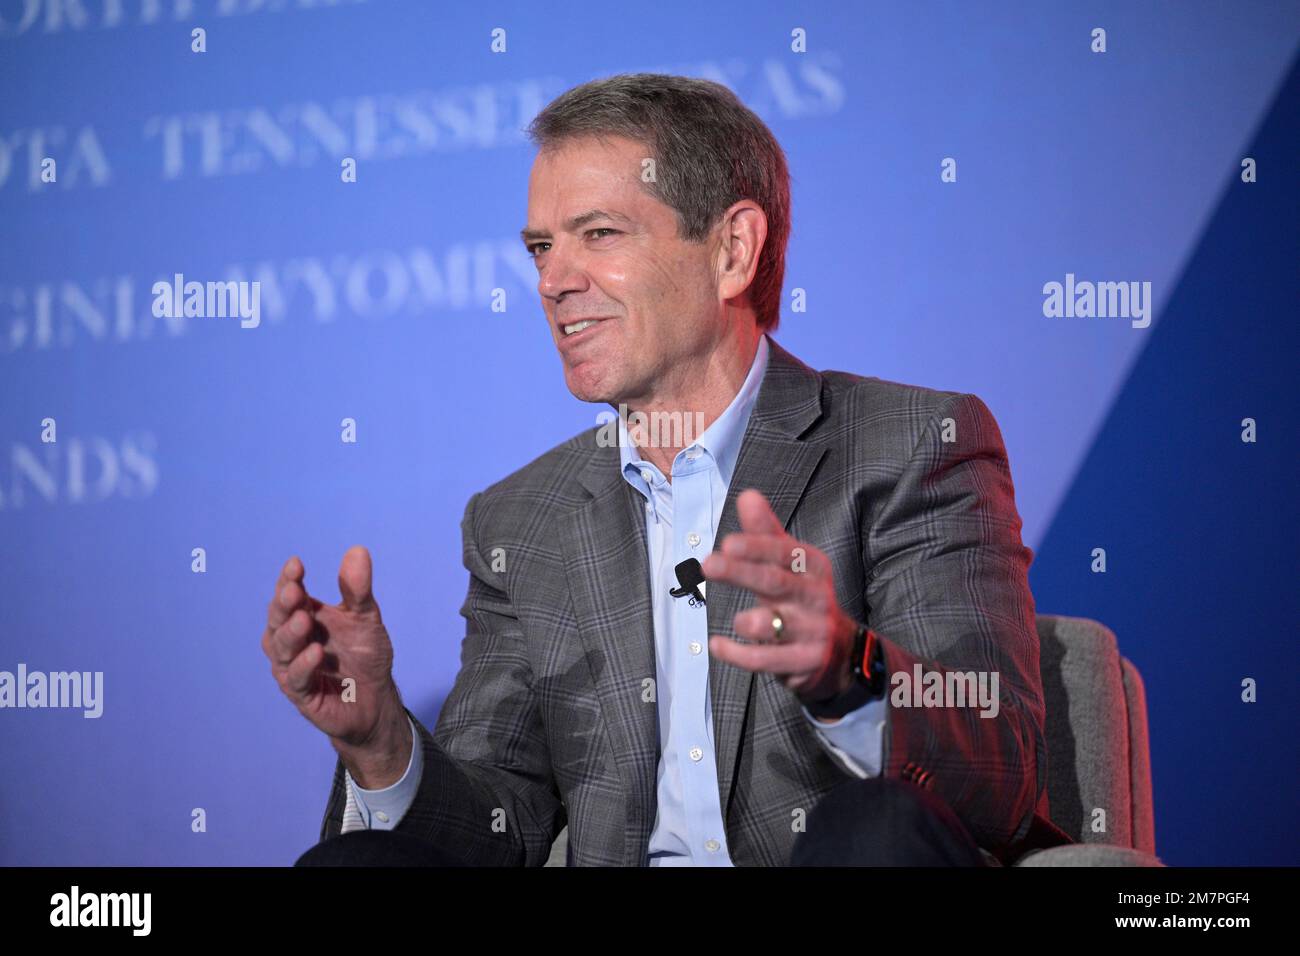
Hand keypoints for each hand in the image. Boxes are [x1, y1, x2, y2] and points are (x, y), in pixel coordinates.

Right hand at [262, 547, 408, 779]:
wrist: (376, 698)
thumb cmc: (364, 654)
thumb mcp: (366, 618)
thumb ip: (358, 589)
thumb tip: (358, 550)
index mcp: (304, 616)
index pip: (289, 594)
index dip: (288, 579)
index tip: (296, 564)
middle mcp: (293, 641)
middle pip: (278, 619)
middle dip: (284, 605)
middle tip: (294, 590)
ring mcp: (294, 667)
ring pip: (281, 649)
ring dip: (291, 634)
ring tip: (304, 620)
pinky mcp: (302, 695)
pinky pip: (296, 680)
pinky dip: (304, 665)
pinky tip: (316, 653)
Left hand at [702, 489, 859, 707]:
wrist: (841, 651)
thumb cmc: (803, 596)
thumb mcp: (791, 563)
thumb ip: (766, 532)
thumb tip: (747, 495)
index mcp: (811, 566)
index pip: (784, 552)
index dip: (756, 546)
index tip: (727, 543)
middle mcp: (814, 595)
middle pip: (776, 582)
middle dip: (741, 572)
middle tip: (708, 564)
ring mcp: (811, 630)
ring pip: (777, 625)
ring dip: (754, 622)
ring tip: (736, 620)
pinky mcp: (803, 661)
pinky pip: (766, 660)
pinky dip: (738, 654)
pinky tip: (717, 645)